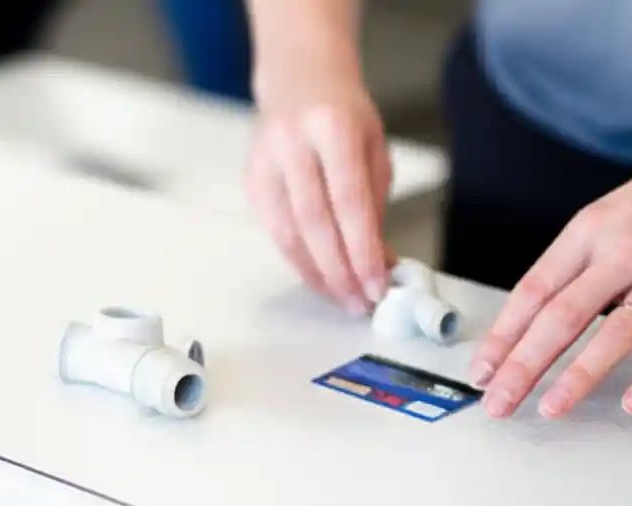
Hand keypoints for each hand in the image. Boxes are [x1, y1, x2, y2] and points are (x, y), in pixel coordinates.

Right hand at [245, 67, 392, 314]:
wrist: (297, 77)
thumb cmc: (342, 114)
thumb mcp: (373, 148)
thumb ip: (375, 205)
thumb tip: (380, 263)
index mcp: (331, 128)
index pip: (349, 202)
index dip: (363, 250)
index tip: (377, 284)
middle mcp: (292, 143)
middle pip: (315, 223)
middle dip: (339, 271)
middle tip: (359, 302)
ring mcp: (264, 161)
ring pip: (288, 234)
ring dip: (317, 274)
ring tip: (342, 298)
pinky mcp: (250, 180)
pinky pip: (274, 231)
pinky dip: (298, 259)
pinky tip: (319, 277)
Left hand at [470, 119, 631, 418]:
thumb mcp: (606, 215)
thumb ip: (573, 263)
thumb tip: (532, 314)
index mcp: (588, 233)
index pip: (532, 291)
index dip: (503, 335)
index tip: (481, 370)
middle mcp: (621, 254)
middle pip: (561, 318)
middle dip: (523, 366)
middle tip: (499, 401)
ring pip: (613, 334)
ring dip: (578, 376)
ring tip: (551, 408)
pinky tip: (631, 403)